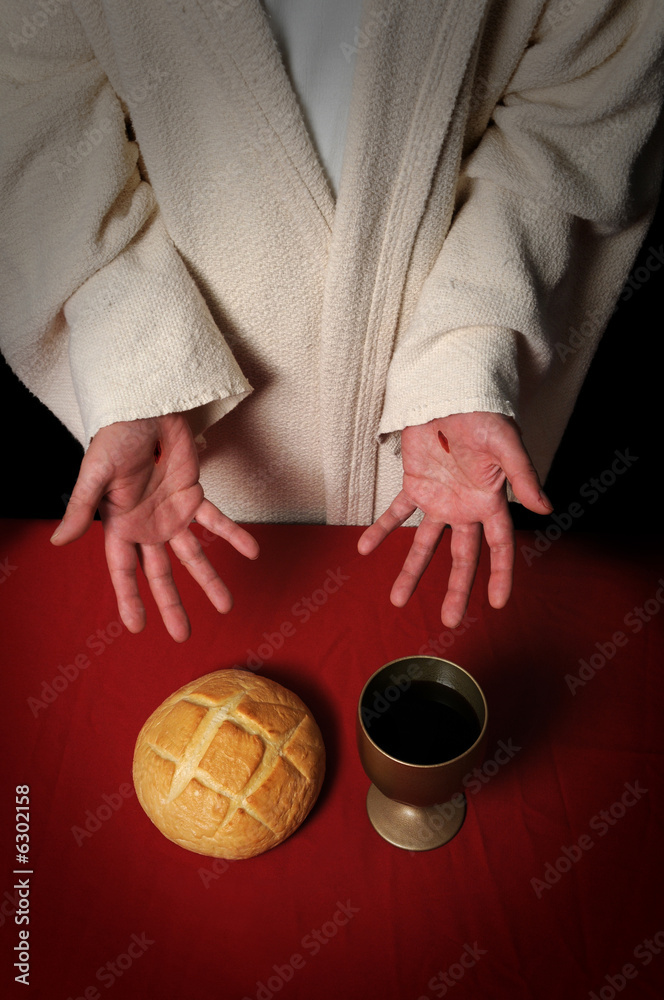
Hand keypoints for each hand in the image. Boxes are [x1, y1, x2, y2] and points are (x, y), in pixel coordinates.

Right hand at [50, 413, 258, 641]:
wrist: (143, 406)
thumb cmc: (114, 438)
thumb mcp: (94, 474)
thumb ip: (80, 508)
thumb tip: (59, 541)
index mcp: (120, 525)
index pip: (124, 570)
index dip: (130, 598)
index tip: (138, 627)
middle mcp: (147, 526)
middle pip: (161, 573)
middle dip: (172, 603)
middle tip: (183, 635)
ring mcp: (172, 513)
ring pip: (194, 554)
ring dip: (210, 579)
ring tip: (226, 605)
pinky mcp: (194, 495)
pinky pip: (218, 520)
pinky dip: (235, 535)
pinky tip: (253, 552)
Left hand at [357, 412, 551, 626]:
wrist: (451, 391)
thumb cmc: (484, 415)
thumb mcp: (507, 445)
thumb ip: (524, 478)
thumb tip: (546, 509)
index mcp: (491, 501)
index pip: (500, 547)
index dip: (500, 575)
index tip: (497, 604)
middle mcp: (466, 508)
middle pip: (462, 557)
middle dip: (457, 589)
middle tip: (449, 620)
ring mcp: (439, 499)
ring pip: (425, 544)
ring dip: (411, 570)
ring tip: (397, 599)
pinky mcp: (415, 485)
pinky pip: (395, 512)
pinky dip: (380, 529)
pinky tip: (364, 548)